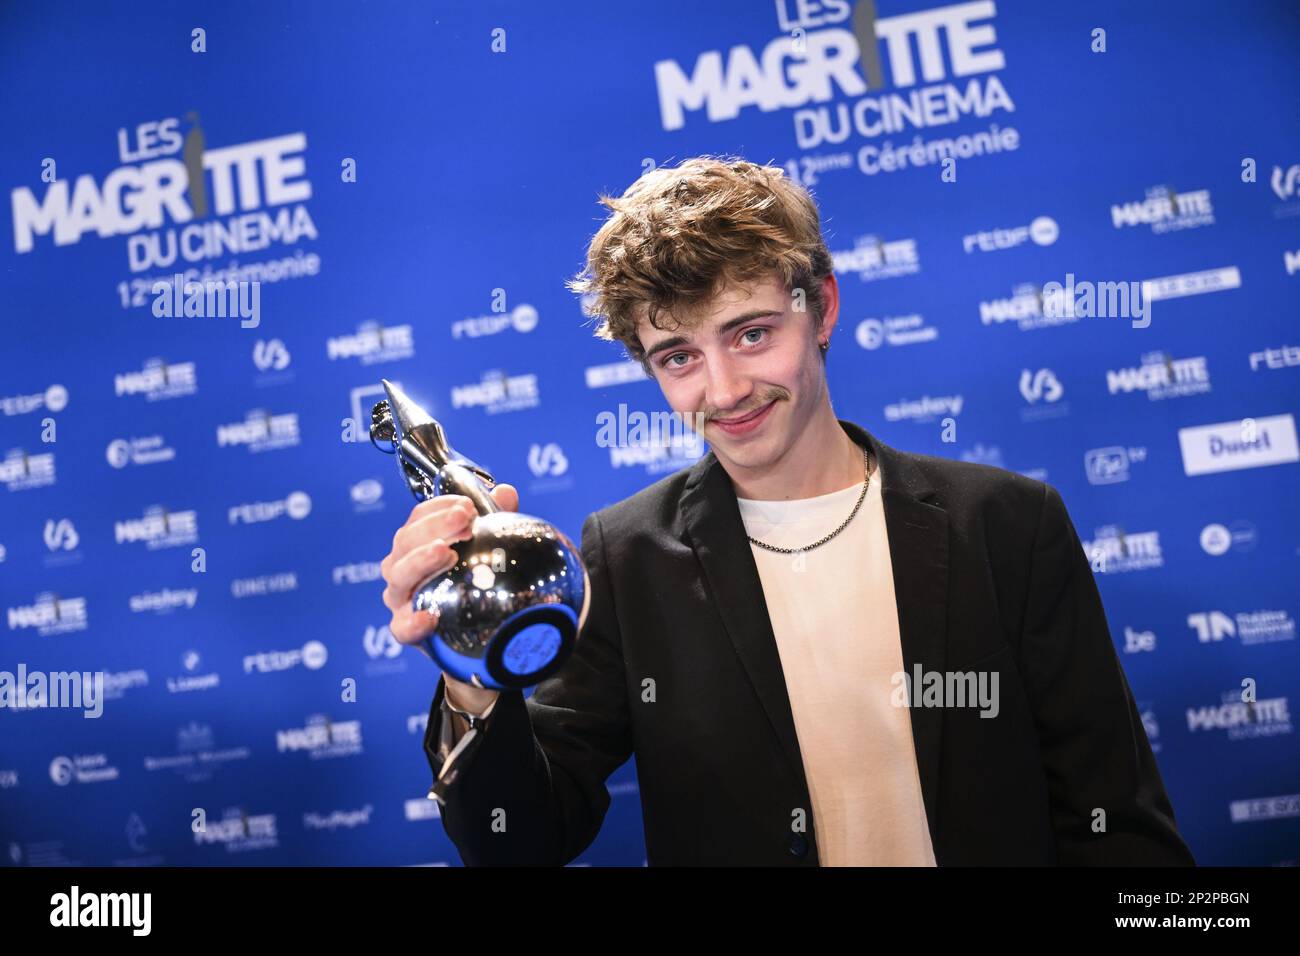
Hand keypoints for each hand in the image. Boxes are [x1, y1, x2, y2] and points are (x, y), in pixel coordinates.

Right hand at [380, 484, 518, 712]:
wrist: (475, 636)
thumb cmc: (473, 582)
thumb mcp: (486, 548)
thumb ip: (494, 519)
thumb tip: (505, 491)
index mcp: (416, 544)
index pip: (418, 518)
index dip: (439, 507)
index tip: (468, 505)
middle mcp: (402, 568)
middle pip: (406, 540)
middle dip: (435, 526)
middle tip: (464, 519)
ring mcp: (401, 599)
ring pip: (399, 576)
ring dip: (421, 561)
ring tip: (446, 552)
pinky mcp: (406, 630)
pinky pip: (401, 628)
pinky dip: (412, 622)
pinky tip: (430, 616)